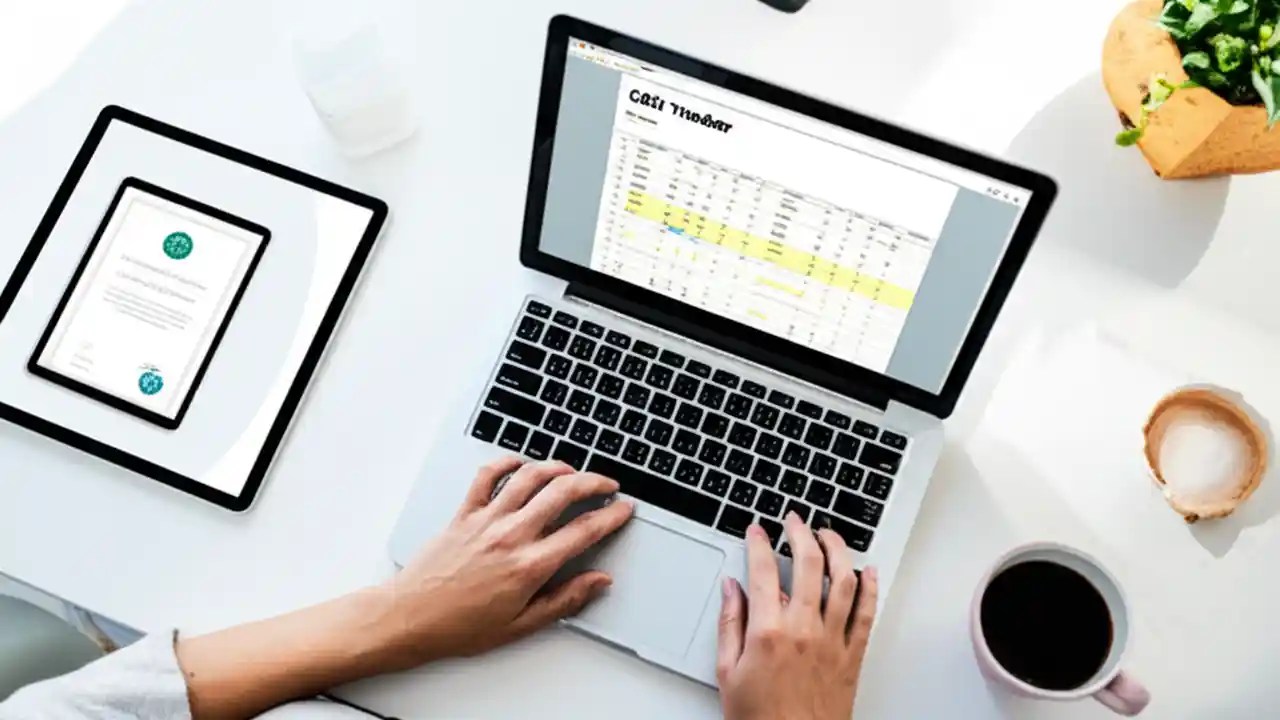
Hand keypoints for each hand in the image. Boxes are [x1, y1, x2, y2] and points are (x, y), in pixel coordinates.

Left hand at [374, 457, 634, 669]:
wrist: (410, 618)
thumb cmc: (460, 627)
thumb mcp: (521, 625)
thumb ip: (565, 600)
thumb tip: (597, 582)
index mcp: (529, 566)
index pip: (583, 531)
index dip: (611, 517)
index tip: (624, 510)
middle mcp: (510, 535)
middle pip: (563, 492)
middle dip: (594, 482)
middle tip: (608, 485)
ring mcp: (486, 519)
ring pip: (530, 476)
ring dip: (558, 467)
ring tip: (573, 471)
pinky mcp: (464, 513)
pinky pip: (488, 475)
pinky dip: (508, 463)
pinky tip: (522, 464)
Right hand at [717, 512, 878, 719]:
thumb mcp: (728, 672)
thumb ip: (730, 624)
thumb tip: (731, 589)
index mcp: (769, 632)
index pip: (764, 571)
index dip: (759, 543)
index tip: (756, 531)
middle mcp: (805, 630)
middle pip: (809, 564)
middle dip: (801, 533)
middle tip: (794, 521)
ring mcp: (833, 641)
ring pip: (844, 580)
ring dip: (838, 549)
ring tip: (828, 535)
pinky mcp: (853, 656)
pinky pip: (867, 613)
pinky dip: (870, 587)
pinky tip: (867, 571)